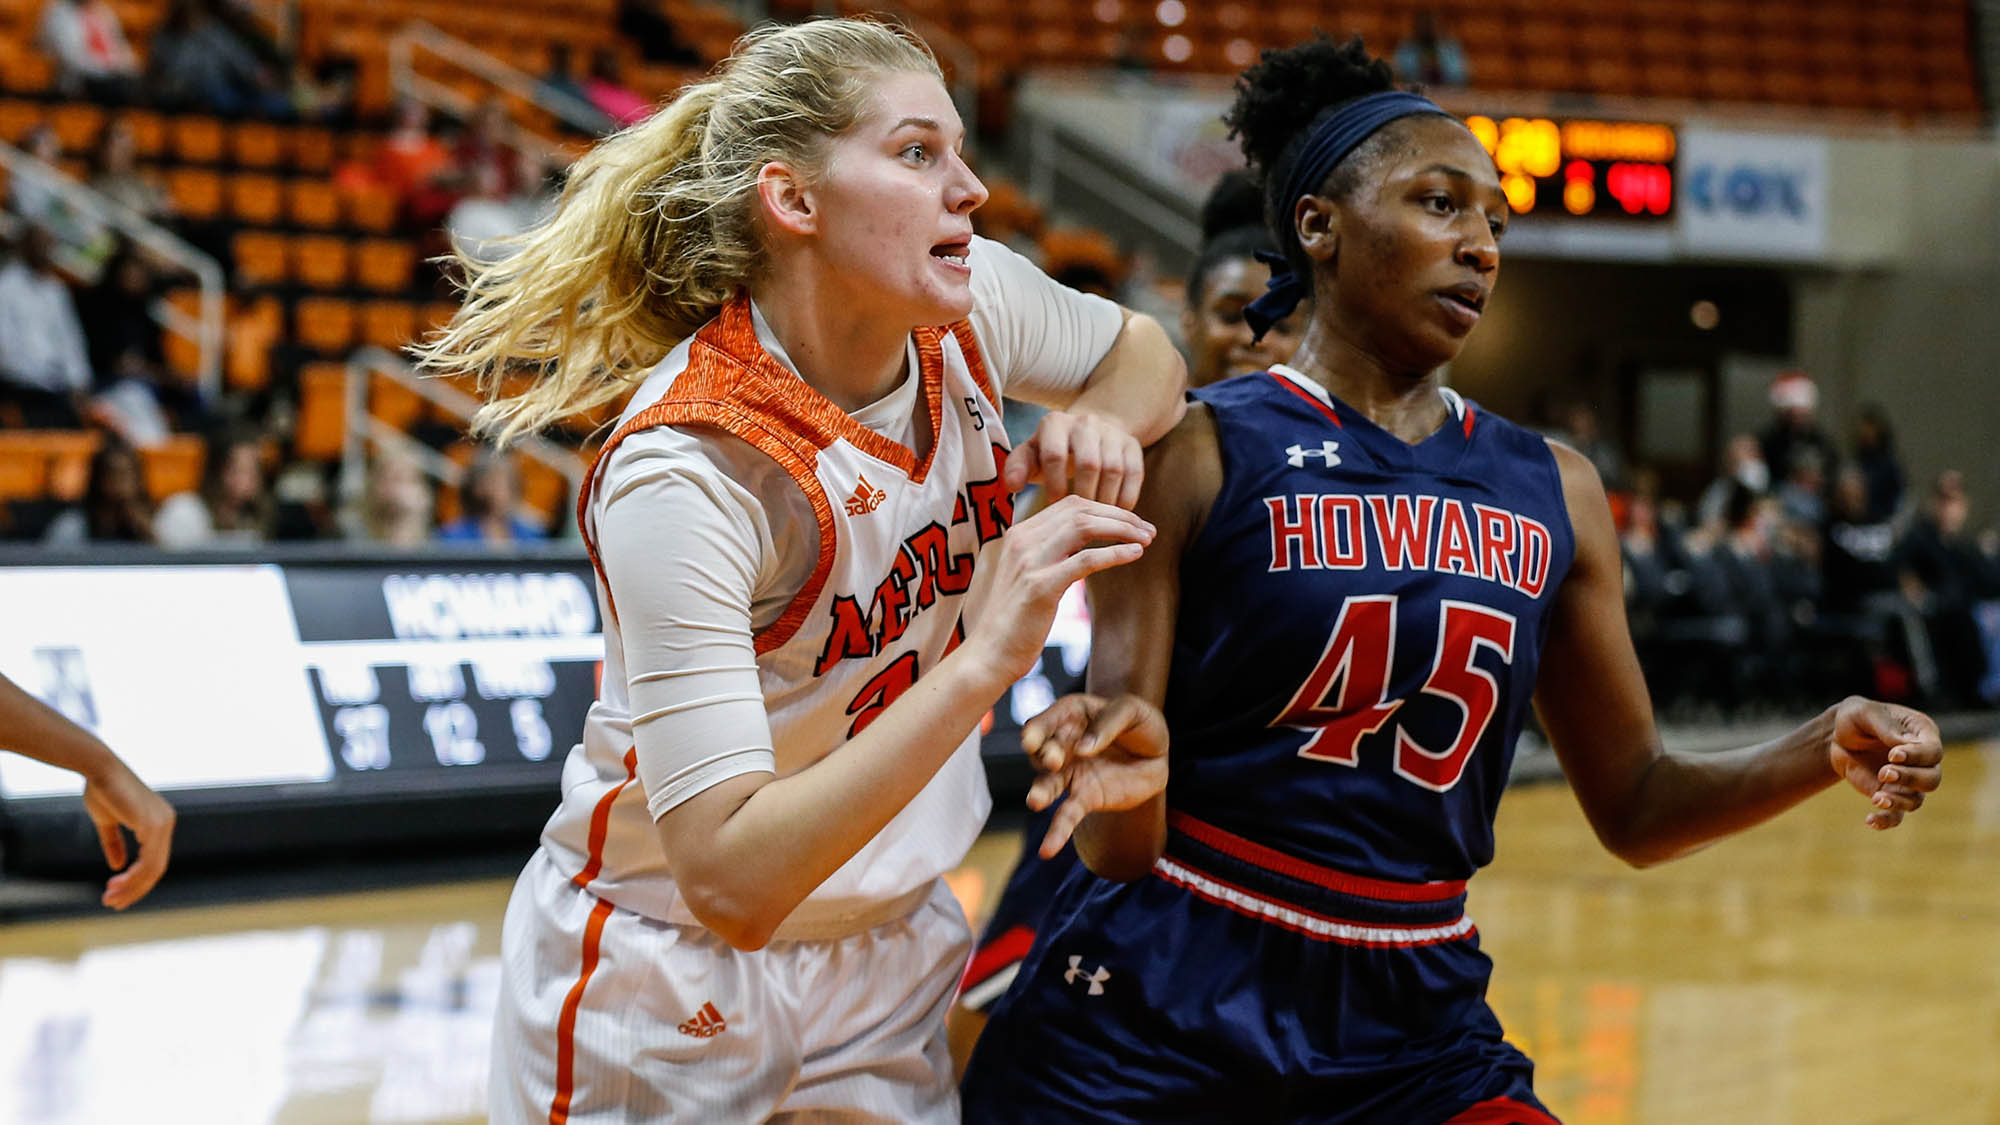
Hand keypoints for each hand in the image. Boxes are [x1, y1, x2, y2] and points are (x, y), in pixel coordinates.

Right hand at [82, 757, 174, 908]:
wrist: (99, 770)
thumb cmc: (103, 791)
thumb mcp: (108, 823)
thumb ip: (114, 844)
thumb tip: (117, 866)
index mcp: (159, 822)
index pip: (154, 860)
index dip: (137, 881)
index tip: (115, 893)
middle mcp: (166, 823)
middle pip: (156, 868)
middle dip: (134, 889)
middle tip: (112, 902)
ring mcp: (162, 823)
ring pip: (153, 869)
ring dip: (131, 887)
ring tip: (110, 897)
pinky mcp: (153, 824)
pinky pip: (148, 860)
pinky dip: (134, 877)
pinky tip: (117, 884)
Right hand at [964, 494, 1151, 680]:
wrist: (989, 654)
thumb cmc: (1015, 620)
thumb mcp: (1031, 577)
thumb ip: (1053, 555)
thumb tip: (1088, 544)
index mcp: (1020, 534)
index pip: (1070, 504)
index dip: (1106, 509)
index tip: (1132, 523)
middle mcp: (1022, 540)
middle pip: (1080, 509)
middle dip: (1120, 515)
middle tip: (1148, 530)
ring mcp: (1029, 562)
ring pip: (1084, 526)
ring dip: (1122, 529)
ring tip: (1147, 539)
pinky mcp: (1040, 586)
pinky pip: (1085, 560)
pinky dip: (1116, 553)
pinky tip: (1136, 554)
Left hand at [1002, 410, 1144, 509]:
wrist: (1087, 434)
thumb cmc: (1050, 452)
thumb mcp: (1030, 456)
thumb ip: (1017, 468)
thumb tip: (1012, 486)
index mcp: (1055, 423)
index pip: (1055, 455)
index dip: (1054, 484)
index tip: (1053, 505)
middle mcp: (1086, 422)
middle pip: (1089, 464)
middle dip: (1083, 495)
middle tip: (1078, 519)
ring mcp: (1112, 432)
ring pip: (1113, 470)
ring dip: (1105, 500)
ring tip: (1096, 520)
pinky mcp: (1132, 445)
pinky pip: (1134, 474)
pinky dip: (1126, 498)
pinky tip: (1114, 514)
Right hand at [1021, 693, 1168, 858]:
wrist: (1157, 755)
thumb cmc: (1141, 724)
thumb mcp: (1132, 711)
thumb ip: (1109, 723)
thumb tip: (1083, 749)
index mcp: (1069, 716)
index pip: (1045, 721)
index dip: (1036, 730)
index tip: (1032, 740)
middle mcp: (1061, 745)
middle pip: (1040, 752)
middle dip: (1041, 755)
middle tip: (1053, 760)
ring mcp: (1069, 773)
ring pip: (1047, 784)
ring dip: (1040, 792)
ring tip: (1036, 801)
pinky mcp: (1084, 798)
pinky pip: (1066, 816)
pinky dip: (1056, 834)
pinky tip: (1047, 850)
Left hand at [1826, 697, 1942, 829]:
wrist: (1836, 736)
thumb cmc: (1856, 719)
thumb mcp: (1865, 713)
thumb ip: (1885, 725)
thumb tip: (1905, 745)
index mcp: (1922, 734)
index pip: (1933, 751)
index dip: (1917, 756)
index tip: (1893, 755)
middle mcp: (1921, 761)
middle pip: (1932, 779)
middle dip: (1910, 778)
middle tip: (1884, 772)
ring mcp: (1907, 781)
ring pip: (1916, 800)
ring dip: (1898, 801)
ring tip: (1877, 797)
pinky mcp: (1889, 795)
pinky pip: (1896, 815)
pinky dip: (1885, 820)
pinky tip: (1870, 820)